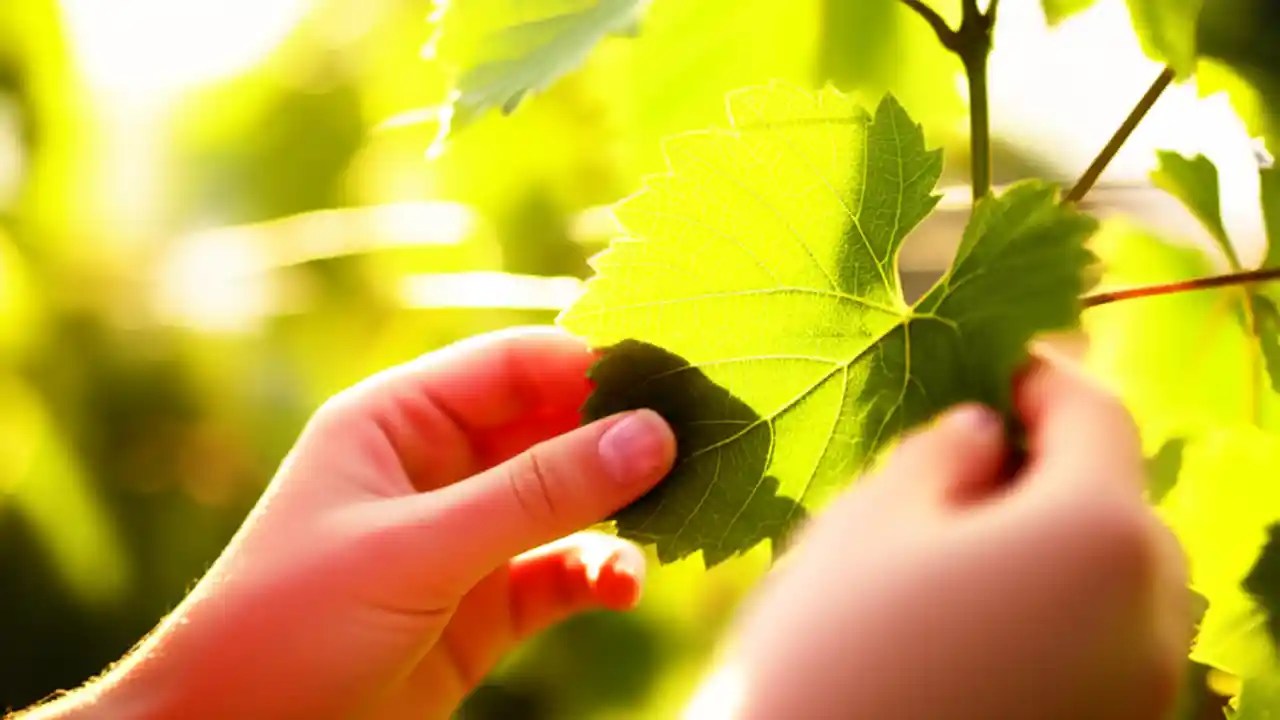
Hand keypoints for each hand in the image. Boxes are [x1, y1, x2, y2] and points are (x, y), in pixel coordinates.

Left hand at [34, 328, 674, 719]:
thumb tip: (651, 436)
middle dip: (620, 440)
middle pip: (551, 428)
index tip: (675, 384)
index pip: (516, 364)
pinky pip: (561, 571)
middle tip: (704, 446)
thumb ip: (536, 494)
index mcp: (399, 420)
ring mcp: (464, 537)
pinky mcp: (484, 605)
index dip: (594, 366)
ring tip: (679, 517)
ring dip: (620, 508)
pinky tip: (623, 586)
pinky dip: (599, 572)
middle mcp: (438, 468)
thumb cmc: (292, 623)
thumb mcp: (417, 549)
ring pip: (566, 501)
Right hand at [700, 353, 1190, 719]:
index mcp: (1096, 536)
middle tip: (957, 457)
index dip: (1037, 377)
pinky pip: (1095, 648)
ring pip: (1107, 582)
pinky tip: (961, 619)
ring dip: (1043, 542)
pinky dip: (1047, 614)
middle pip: (1112, 502)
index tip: (990, 362)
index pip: (1095, 416)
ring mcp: (1136, 694)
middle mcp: (1149, 621)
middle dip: (1042, 467)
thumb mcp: (869, 521)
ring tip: (947, 545)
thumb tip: (981, 437)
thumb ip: (940, 455)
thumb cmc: (826, 656)